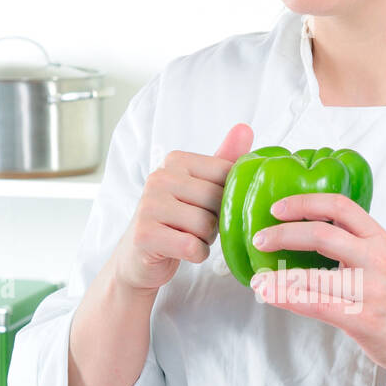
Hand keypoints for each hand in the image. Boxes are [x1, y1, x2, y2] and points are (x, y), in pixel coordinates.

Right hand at [114, 123, 253, 291]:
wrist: (139, 257)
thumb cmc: (176, 221)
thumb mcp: (200, 188)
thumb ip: (223, 161)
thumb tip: (246, 128)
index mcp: (176, 161)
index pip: (226, 174)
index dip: (228, 198)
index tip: (208, 206)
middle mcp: (159, 177)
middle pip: (217, 200)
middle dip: (216, 221)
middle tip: (197, 227)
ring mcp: (149, 205)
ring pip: (206, 225)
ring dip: (206, 240)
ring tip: (188, 236)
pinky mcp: (145, 234)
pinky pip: (193, 247)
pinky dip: (196, 254)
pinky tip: (182, 250)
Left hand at [248, 191, 385, 375]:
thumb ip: (355, 247)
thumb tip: (306, 237)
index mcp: (380, 239)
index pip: (340, 206)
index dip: (305, 202)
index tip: (278, 207)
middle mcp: (377, 259)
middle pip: (322, 233)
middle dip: (283, 233)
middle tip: (259, 238)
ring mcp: (371, 289)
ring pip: (313, 275)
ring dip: (277, 275)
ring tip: (256, 279)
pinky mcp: (363, 319)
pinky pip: (316, 305)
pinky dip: (287, 298)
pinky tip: (269, 295)